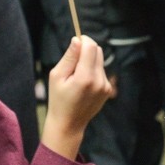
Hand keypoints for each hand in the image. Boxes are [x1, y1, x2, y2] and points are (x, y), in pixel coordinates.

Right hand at [42, 36, 112, 159]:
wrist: (69, 124)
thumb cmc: (58, 99)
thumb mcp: (56, 76)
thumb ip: (69, 57)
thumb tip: (77, 40)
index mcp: (85, 77)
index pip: (91, 46)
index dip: (83, 40)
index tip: (75, 41)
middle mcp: (99, 81)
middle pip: (98, 50)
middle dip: (86, 49)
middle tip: (73, 60)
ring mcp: (105, 86)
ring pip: (100, 60)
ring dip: (89, 61)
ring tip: (76, 76)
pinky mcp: (108, 90)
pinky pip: (101, 71)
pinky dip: (93, 71)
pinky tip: (83, 84)